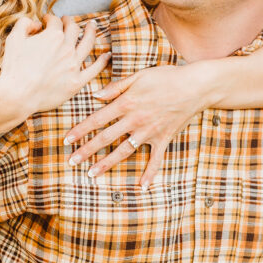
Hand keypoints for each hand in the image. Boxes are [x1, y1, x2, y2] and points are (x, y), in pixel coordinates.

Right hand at [0, 15, 110, 116]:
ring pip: (88, 43)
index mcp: (53, 36)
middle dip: (70, 22)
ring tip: (93, 26)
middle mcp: (66, 48)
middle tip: (68, 20)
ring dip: (91, 32)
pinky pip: (95, 69)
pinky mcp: (77, 82)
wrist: (18, 94)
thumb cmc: (14, 67)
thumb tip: (36, 23)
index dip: (50, 19)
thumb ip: (24, 24)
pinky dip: (102, 61)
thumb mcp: (13, 39)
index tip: (47, 21)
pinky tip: (107, 55)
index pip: (55, 22)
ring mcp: (74, 65)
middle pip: (74, 29)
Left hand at [64, 65, 203, 186]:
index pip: (97, 119)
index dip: (80, 130)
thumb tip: (95, 95)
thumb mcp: (139, 76)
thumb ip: (116, 87)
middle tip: (71, 161)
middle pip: (106, 138)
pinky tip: (142, 187)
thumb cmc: (166, 76)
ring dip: (107, 164)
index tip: (67, 140)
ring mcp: (149, 132)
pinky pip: (156, 159)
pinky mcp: (163, 139)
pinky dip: (150, 174)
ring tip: (91, 174)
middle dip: (87, 151)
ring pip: (124, 152)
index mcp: (126, 103)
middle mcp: (135, 120)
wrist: (195, 86)